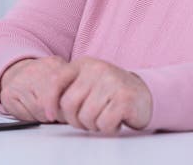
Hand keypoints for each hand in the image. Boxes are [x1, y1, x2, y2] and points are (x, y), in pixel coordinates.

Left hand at [0, 56, 151, 133]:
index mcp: (83, 64)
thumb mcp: (88, 82)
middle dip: (75, 119)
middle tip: (87, 121)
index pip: (55, 80)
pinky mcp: (124, 98)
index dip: (48, 100)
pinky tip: (115, 120)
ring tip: (103, 118)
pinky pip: (104, 124)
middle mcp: (96, 69)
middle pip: (68, 104)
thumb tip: (47, 107)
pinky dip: (108, 128)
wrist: (146, 93)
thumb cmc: (111, 92)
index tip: (49, 115)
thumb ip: (69, 89)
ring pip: (86, 117)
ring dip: (93, 125)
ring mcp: (111, 82)